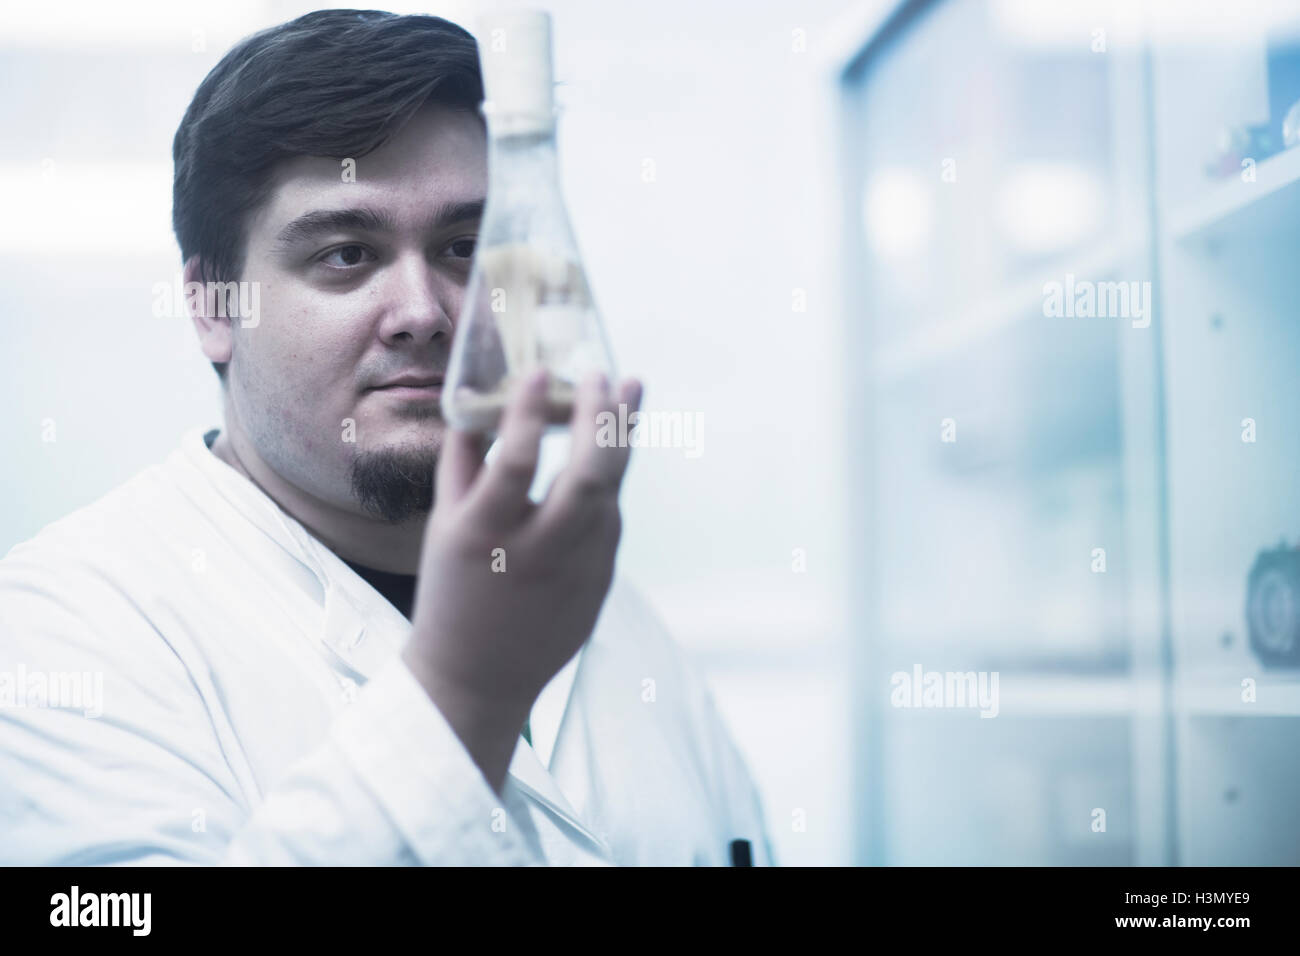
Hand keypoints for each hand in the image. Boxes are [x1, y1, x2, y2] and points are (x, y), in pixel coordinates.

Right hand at [402, 369, 640, 791]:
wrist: (477, 677)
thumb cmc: (452, 592)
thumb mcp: (443, 527)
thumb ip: (463, 463)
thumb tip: (477, 397)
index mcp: (482, 537)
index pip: (514, 466)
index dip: (528, 416)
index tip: (540, 372)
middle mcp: (535, 555)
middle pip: (587, 480)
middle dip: (601, 420)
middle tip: (603, 374)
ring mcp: (575, 573)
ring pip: (610, 495)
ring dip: (620, 439)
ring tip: (625, 390)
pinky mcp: (600, 584)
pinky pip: (611, 520)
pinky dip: (609, 480)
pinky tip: (606, 450)